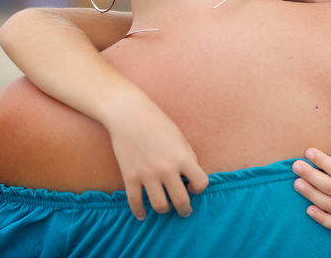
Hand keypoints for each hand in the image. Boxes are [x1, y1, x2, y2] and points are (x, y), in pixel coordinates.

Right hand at [104, 94, 207, 219]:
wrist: (129, 115)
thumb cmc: (157, 123)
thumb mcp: (179, 137)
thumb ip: (187, 157)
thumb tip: (190, 178)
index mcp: (183, 157)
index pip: (201, 183)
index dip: (199, 188)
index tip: (193, 186)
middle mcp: (167, 169)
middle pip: (181, 200)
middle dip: (185, 209)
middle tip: (185, 211)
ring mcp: (147, 175)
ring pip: (160, 206)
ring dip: (164, 210)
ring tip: (165, 208)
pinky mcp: (130, 177)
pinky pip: (135, 202)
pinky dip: (139, 212)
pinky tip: (142, 215)